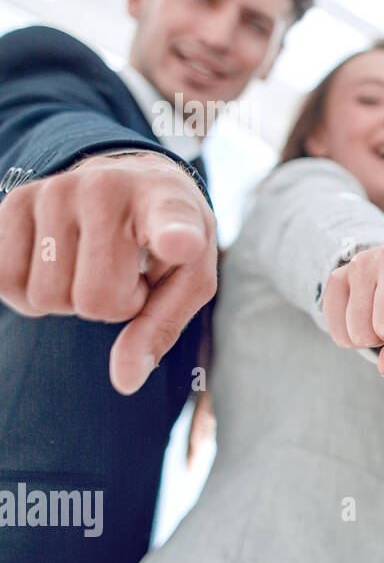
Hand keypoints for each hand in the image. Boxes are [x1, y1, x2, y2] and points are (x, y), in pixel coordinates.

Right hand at [0, 152, 216, 394]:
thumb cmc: (167, 243)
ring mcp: (55, 190)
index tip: (182, 243)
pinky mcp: (14, 201)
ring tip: (91, 266)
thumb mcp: (187, 281)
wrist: (133, 182)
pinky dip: (27, 292)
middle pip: (93, 300)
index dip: (175, 237)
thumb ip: (161, 328)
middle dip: (109, 307)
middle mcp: (109, 188)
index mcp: (168, 205)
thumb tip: (124, 380)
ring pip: (44, 297)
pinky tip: (55, 267)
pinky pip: (2, 281)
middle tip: (124, 275)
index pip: (172, 223)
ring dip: (67, 299)